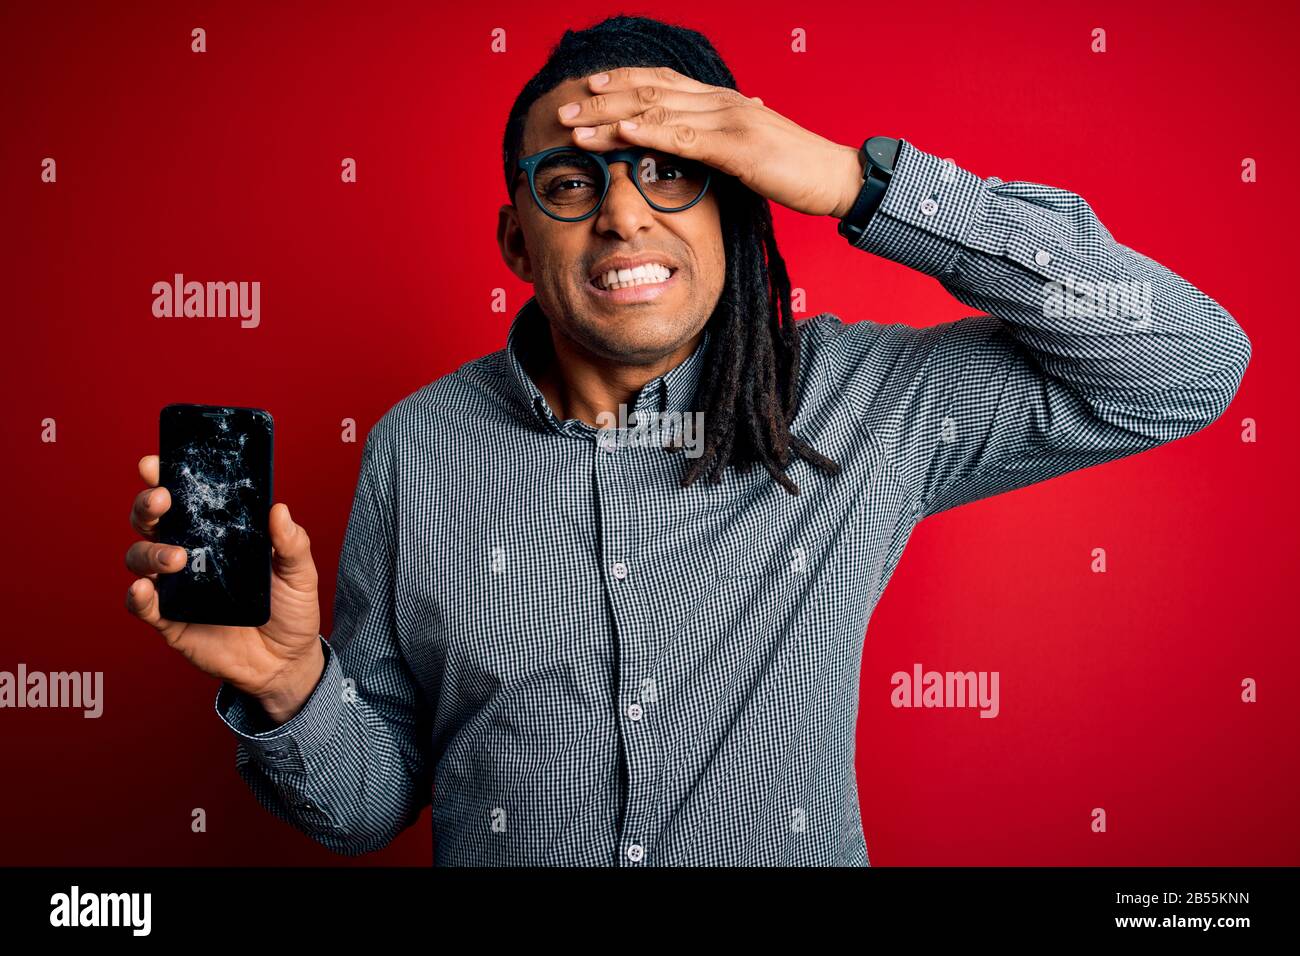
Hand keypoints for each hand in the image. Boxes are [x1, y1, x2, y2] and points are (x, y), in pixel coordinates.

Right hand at [124, 454, 323, 722]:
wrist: (287, 662)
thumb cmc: (290, 609)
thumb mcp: (300, 572)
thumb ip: (291, 543)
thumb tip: (278, 508)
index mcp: (217, 534)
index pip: (185, 499)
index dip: (165, 477)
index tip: (157, 462)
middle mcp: (190, 553)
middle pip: (152, 521)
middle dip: (149, 505)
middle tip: (164, 500)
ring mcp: (175, 586)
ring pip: (140, 557)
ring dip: (150, 550)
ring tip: (177, 558)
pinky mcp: (169, 620)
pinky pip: (142, 605)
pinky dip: (137, 595)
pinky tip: (146, 588)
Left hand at [554, 66, 865, 218]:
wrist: (836, 177)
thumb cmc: (795, 171)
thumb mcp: (748, 154)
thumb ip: (720, 146)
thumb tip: (696, 149)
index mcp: (721, 102)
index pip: (662, 82)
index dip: (622, 83)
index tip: (587, 92)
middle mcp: (720, 101)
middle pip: (649, 90)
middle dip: (601, 100)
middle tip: (563, 109)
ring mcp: (728, 119)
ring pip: (657, 109)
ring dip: (611, 117)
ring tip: (575, 126)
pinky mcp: (737, 145)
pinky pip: (684, 135)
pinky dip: (648, 131)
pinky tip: (621, 131)